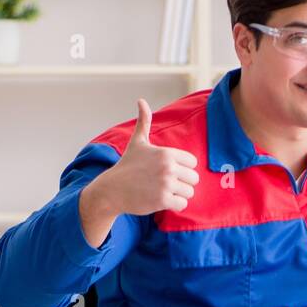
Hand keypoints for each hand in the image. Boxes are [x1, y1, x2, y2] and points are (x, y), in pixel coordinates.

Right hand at [89, 98, 199, 216]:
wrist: (112, 190)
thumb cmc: (127, 166)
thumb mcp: (137, 142)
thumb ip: (144, 122)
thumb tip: (141, 101)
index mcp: (166, 153)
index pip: (192, 162)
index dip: (183, 168)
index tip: (169, 171)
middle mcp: (168, 167)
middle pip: (194, 178)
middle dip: (183, 183)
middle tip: (167, 184)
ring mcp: (165, 184)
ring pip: (189, 192)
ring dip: (179, 195)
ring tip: (164, 192)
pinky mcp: (162, 200)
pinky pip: (182, 205)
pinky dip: (175, 205)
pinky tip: (163, 201)